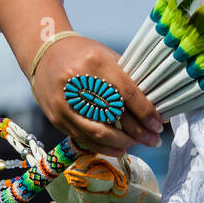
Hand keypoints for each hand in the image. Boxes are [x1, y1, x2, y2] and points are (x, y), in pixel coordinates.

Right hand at [31, 36, 163, 158]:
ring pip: (98, 133)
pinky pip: (83, 138)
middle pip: (114, 116)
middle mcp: (78, 83)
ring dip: (122, 144)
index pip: (127, 93)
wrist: (44, 54)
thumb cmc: (83, 53)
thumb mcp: (107, 56)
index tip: (159, 124)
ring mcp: (65, 103)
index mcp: (96, 63)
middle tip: (154, 140)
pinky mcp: (57, 118)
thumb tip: (153, 103)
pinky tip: (119, 149)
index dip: (145, 112)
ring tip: (138, 145)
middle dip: (138, 133)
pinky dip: (103, 147)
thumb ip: (128, 78)